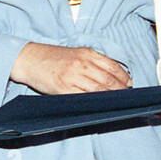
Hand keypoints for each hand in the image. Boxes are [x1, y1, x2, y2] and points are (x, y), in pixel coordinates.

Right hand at [10, 43, 131, 94]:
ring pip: (98, 90)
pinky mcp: (63, 89)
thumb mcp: (77, 53)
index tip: (130, 84)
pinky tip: (99, 106)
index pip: (113, 66)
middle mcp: (81, 64)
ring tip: (116, 103)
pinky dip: (93, 103)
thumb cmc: (54, 57)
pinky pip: (83, 98)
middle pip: (108, 80)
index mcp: (87, 53)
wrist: (30, 59)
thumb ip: (94, 61)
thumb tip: (114, 75)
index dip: (124, 77)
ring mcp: (72, 77)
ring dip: (110, 98)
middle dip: (120, 90)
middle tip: (126, 97)